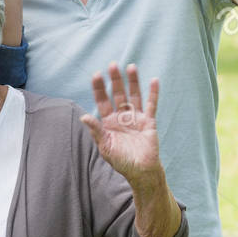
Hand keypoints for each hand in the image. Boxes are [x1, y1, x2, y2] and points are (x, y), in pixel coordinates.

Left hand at [81, 63, 161, 184]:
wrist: (141, 171)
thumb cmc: (121, 161)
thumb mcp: (105, 147)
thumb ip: (96, 131)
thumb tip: (83, 117)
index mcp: (108, 122)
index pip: (102, 100)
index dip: (99, 88)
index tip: (96, 75)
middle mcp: (121, 116)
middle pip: (117, 94)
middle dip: (115, 80)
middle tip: (112, 65)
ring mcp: (135, 117)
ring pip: (133, 95)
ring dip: (132, 82)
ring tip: (130, 67)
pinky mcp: (149, 121)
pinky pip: (151, 104)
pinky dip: (153, 93)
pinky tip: (153, 80)